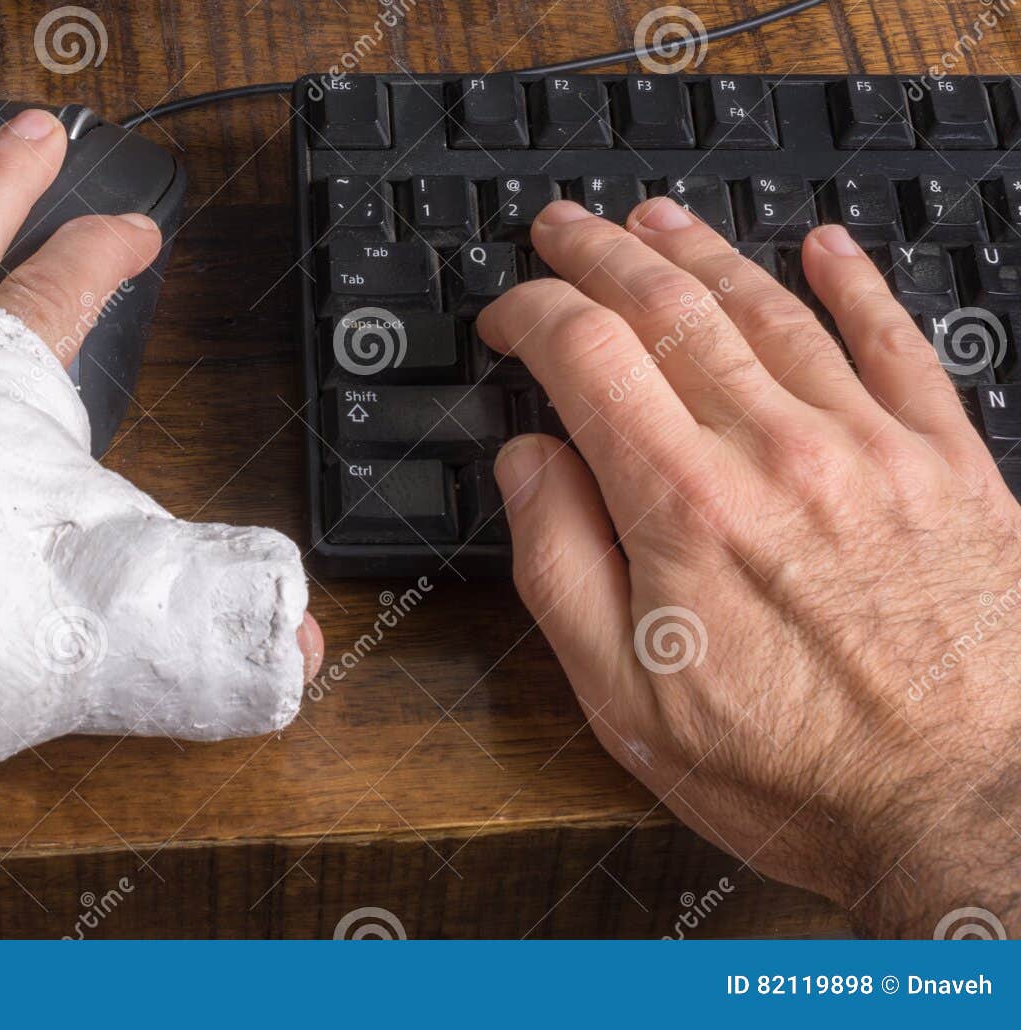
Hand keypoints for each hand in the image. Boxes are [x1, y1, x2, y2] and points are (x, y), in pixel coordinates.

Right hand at [479, 198, 1020, 938]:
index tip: (508, 315)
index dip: (532, 314)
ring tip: (656, 219)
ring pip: (771, 309)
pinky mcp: (947, 465)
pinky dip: (855, 285)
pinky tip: (824, 247)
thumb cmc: (792, 770)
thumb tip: (530, 463)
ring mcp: (869, 448)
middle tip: (565, 226)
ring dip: (703, 252)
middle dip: (602, 253)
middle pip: (670, 308)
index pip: (585, 354)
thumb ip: (560, 563)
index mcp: (683, 507)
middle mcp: (776, 454)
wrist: (964, 811)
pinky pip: (897, 343)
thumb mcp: (624, 698)